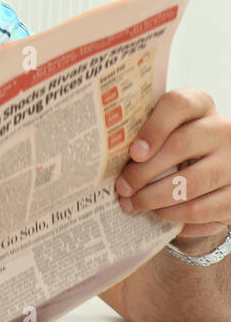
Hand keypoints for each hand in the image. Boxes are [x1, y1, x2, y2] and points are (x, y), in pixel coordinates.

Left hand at [114, 88, 230, 241]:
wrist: (219, 162)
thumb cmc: (177, 142)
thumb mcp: (165, 129)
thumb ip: (142, 131)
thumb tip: (103, 153)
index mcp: (200, 105)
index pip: (178, 104)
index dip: (153, 128)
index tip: (133, 152)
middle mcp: (223, 130)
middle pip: (180, 146)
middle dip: (143, 172)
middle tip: (122, 187)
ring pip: (191, 183)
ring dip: (155, 198)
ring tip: (133, 204)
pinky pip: (203, 210)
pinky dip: (176, 216)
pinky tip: (158, 213)